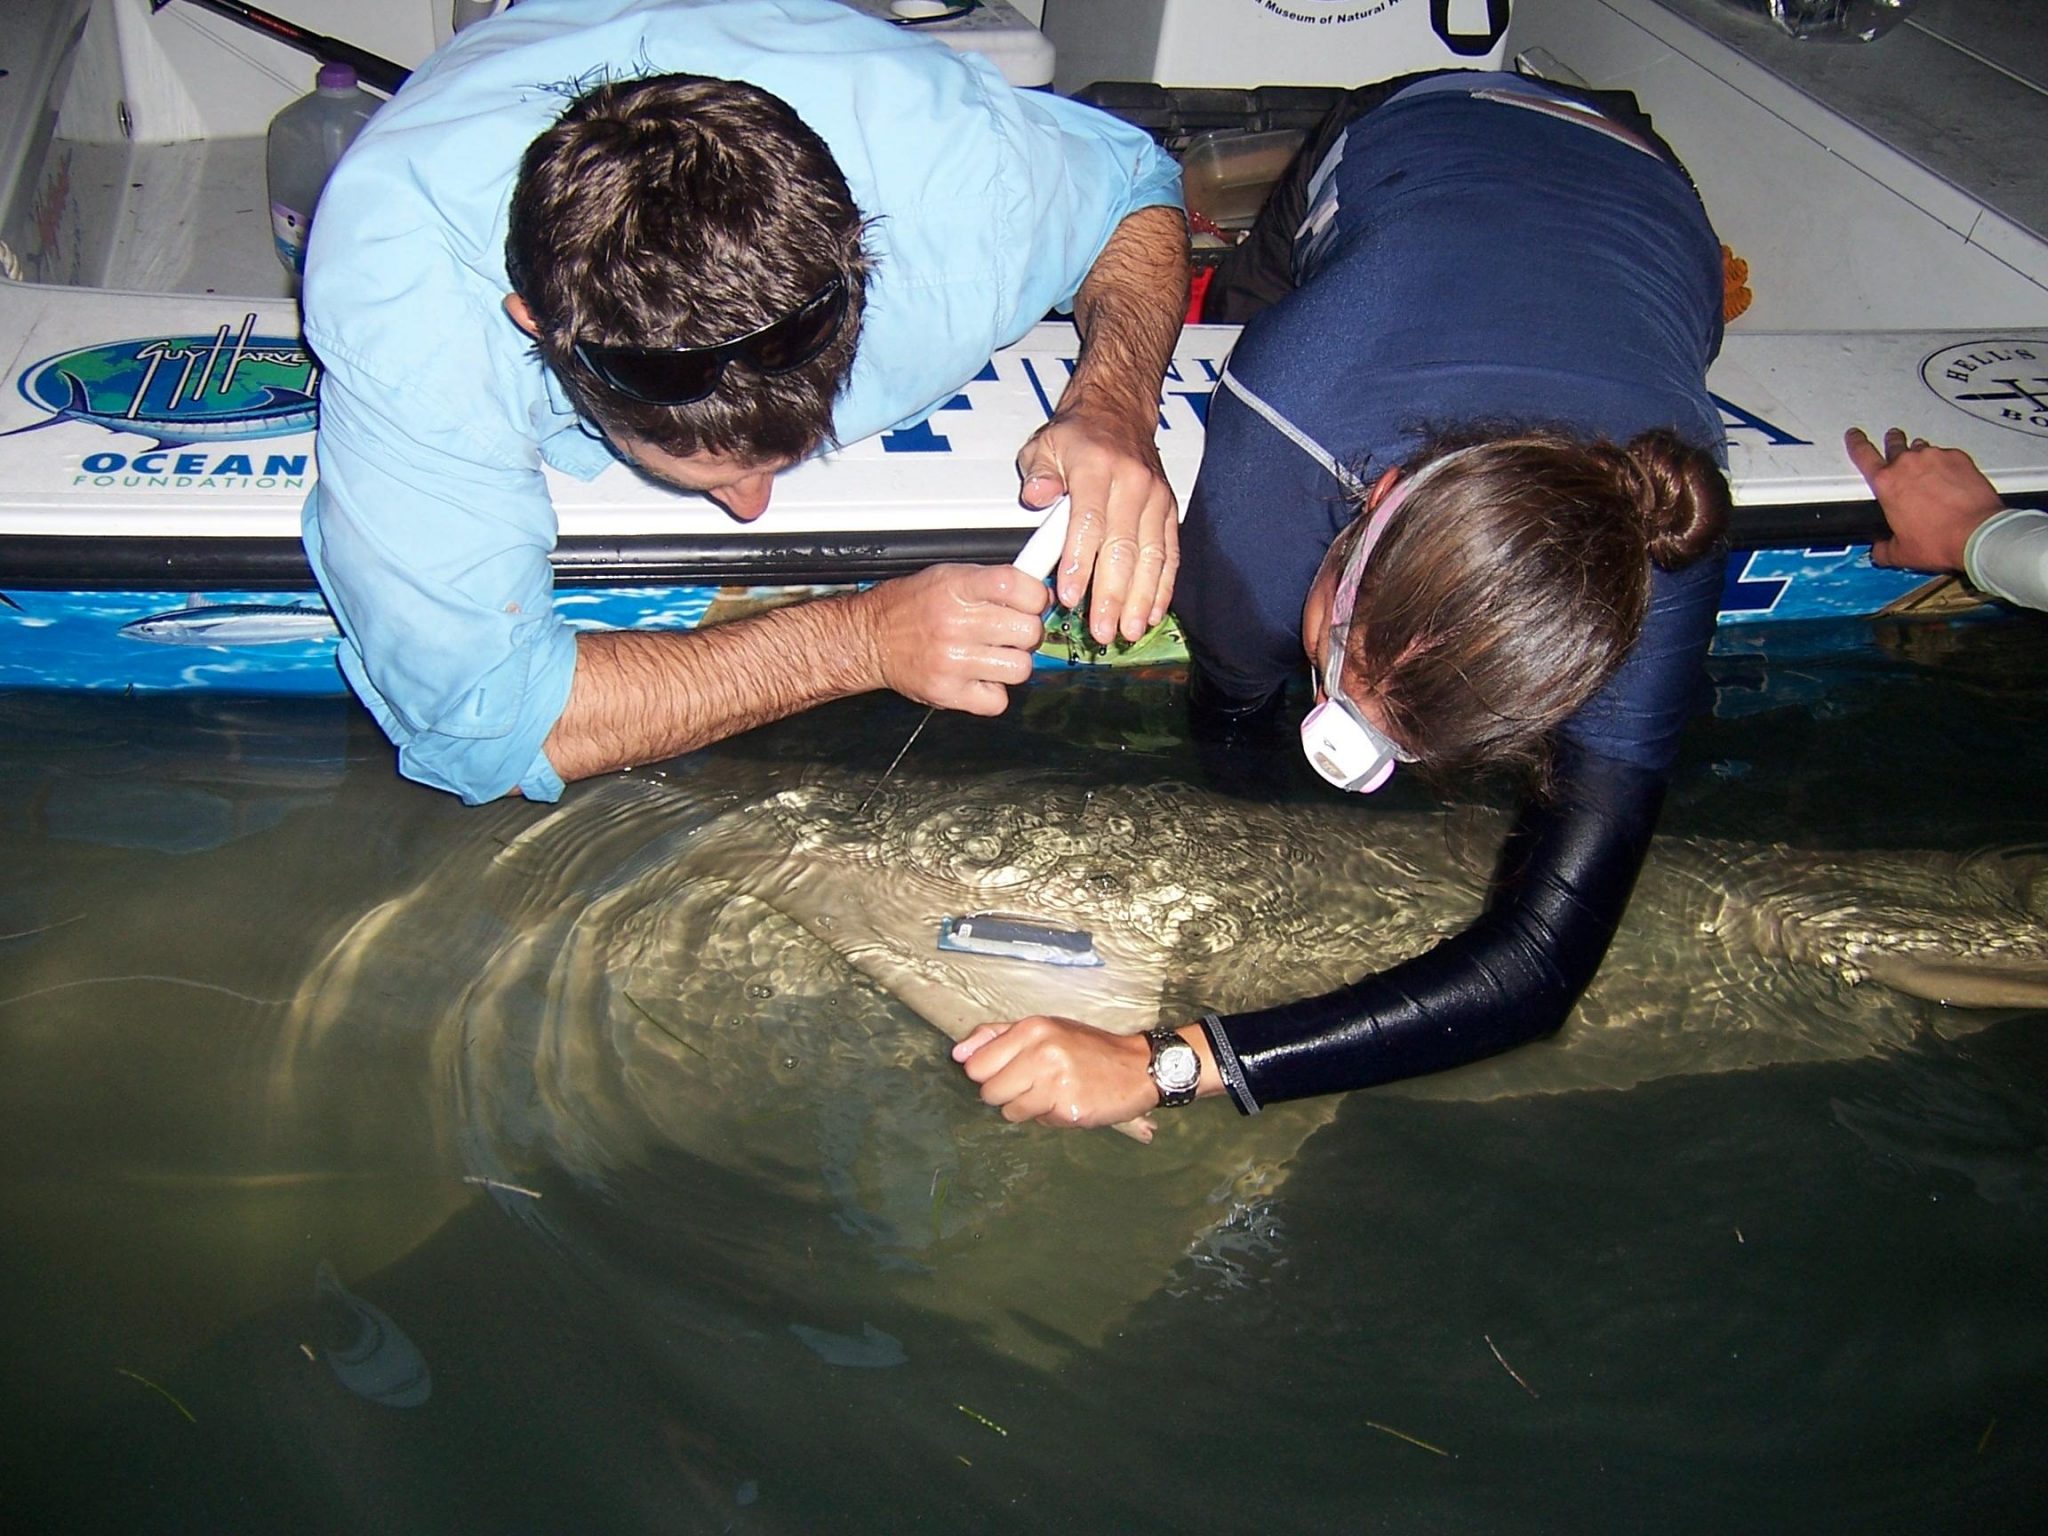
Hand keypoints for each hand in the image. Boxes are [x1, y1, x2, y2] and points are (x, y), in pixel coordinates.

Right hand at [855, 564, 1046, 714]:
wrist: (871, 639)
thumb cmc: (910, 606)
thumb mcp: (948, 576)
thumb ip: (990, 582)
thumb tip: (1036, 592)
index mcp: (958, 588)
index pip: (1019, 586)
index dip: (1036, 596)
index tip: (1033, 602)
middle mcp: (955, 623)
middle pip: (1028, 631)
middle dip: (1025, 632)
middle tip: (1010, 631)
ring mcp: (952, 661)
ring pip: (1020, 668)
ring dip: (1013, 663)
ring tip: (993, 655)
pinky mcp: (948, 692)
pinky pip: (998, 701)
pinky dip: (993, 692)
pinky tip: (979, 676)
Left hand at [952, 1016, 1160, 1136]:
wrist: (1137, 1067)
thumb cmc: (1086, 1047)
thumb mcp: (1045, 1029)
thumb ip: (997, 1036)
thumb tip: (957, 1053)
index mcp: (1032, 1029)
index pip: (976, 1066)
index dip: (988, 1074)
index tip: (1008, 1071)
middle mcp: (1041, 1053)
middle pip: (988, 1092)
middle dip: (1005, 1093)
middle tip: (1032, 1083)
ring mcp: (1055, 1083)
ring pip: (1010, 1111)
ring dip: (1027, 1107)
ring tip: (1052, 1091)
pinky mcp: (1068, 1109)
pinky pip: (1038, 1122)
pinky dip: (1049, 1116)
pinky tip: (1068, 1101)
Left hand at [1015, 407, 1178, 646]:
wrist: (1120, 410)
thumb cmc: (1080, 434)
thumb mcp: (1046, 444)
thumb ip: (1039, 475)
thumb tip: (1036, 499)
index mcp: (1097, 467)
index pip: (1089, 521)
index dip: (1080, 562)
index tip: (1069, 595)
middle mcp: (1132, 484)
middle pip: (1123, 548)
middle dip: (1112, 595)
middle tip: (1102, 630)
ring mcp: (1155, 499)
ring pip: (1151, 557)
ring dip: (1139, 599)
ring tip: (1127, 632)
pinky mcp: (1169, 512)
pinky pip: (1169, 554)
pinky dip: (1162, 587)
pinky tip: (1151, 613)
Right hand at [1845, 427, 2004, 574]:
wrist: (1977, 534)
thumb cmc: (1938, 540)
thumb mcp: (1901, 552)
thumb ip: (1883, 547)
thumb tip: (1880, 549)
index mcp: (1886, 483)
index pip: (1863, 454)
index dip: (1857, 443)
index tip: (1855, 436)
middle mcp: (1908, 464)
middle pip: (1895, 444)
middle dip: (1893, 443)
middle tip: (1895, 445)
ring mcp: (1935, 457)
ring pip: (1922, 449)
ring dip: (1921, 457)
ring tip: (1927, 471)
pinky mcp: (1959, 458)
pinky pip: (1948, 456)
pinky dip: (1947, 465)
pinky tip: (1951, 480)